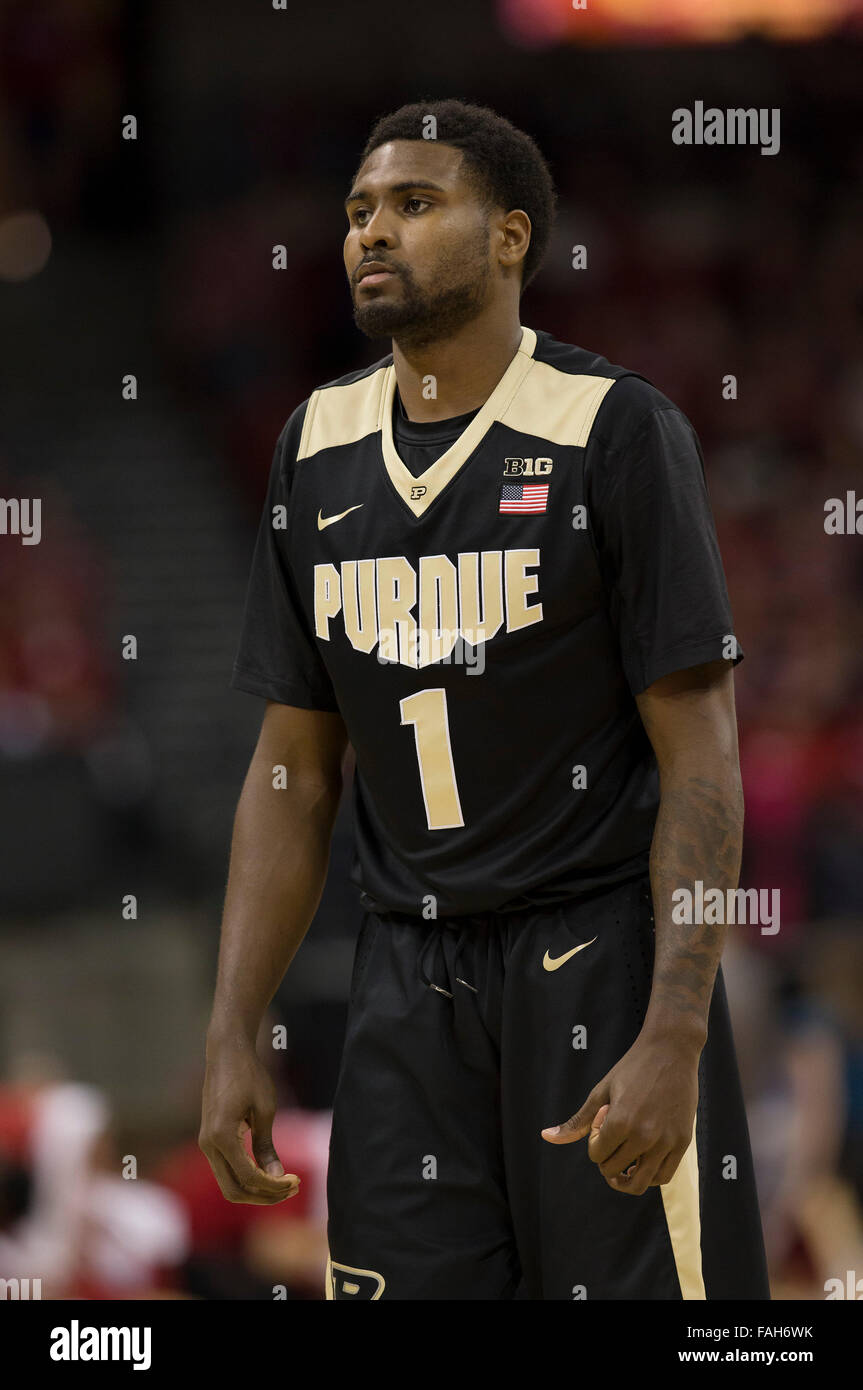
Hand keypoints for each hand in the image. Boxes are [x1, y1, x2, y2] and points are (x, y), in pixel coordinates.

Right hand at [199, 1038, 299, 1203]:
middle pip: (234, 1190)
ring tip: (284, 1184)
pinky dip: (247, 1177)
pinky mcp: (210, 1140)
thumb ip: (266, 1146)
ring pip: (228, 1184)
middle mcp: (208, 1145)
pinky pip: (227, 1170)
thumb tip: (277, 1178)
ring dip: (255, 1190)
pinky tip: (269, 1172)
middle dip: (264, 1196)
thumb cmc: (249, 1075)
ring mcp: (206, 1144)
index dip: (273, 1186)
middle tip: (292, 1189)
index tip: (296, 1182)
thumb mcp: (264, 1109)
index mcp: (222, 1136)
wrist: (226, 1053)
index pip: (248, 1177)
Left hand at [540, 1030, 698, 1195]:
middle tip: (614, 1134)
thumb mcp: (601, 1091)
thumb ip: (577, 1121)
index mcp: (620, 1122)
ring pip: (640, 1184)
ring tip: (623, 1163)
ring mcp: (666, 1141)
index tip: (604, 1119)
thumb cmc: (633, 1068)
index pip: (596, 1156)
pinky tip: (642, 1162)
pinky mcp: (682, 1142)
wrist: (671, 1051)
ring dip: (626, 1179)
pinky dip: (650, 1176)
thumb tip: (546, 1137)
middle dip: (607, 1156)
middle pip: (614, 1170)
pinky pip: (664, 1176)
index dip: (594, 1141)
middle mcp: (644, 1136)